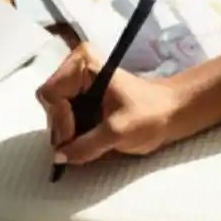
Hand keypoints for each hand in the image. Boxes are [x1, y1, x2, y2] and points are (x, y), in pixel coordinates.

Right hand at [36, 44, 185, 165]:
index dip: (60, 120)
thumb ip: (87, 145)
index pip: (51, 94)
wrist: (171, 112)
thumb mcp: (118, 132)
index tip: (73, 140)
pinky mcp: (80, 96)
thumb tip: (59, 158)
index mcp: (83, 62)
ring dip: (66, 132)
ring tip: (84, 144)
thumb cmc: (150, 114)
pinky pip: (62, 117)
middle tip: (77, 147)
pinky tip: (85, 140)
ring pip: (53, 112)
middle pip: (49, 103)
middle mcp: (75, 67)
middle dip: (61, 128)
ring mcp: (76, 82)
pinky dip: (70, 132)